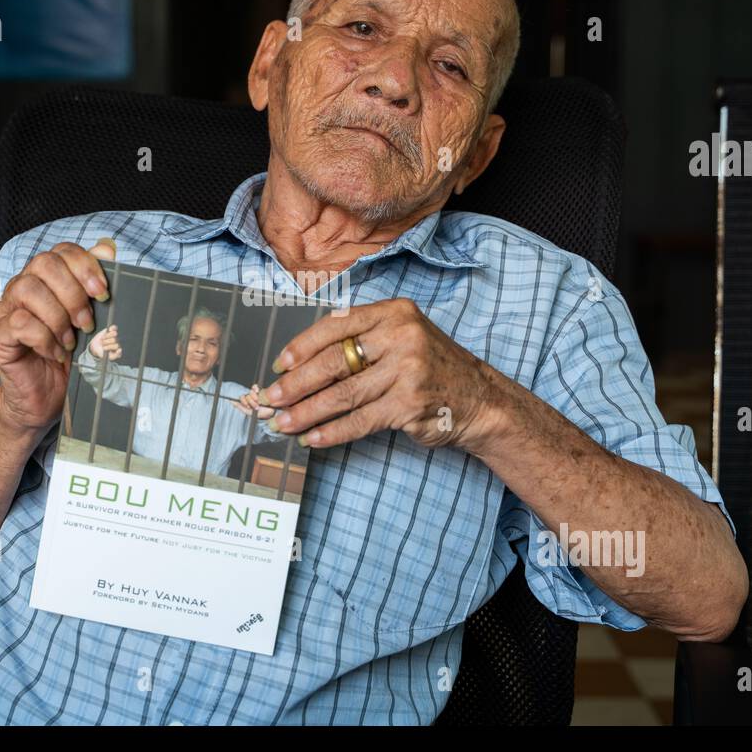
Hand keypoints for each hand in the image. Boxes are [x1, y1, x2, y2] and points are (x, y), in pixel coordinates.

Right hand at [0, 237, 115, 435]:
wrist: (44, 401)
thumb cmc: (67, 362)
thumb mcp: (91, 325)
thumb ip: (95, 289)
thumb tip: (107, 250)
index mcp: (46, 281)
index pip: (61, 252)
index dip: (84, 265)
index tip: (103, 293)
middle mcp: (22, 289)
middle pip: (43, 263)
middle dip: (73, 292)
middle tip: (87, 324)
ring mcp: (5, 310)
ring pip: (28, 289)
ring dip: (58, 316)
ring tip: (70, 341)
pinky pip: (19, 322)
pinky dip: (44, 338)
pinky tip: (55, 353)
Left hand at [231, 383, 276, 419]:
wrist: (270, 413)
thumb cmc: (260, 413)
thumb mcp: (248, 412)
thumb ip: (240, 407)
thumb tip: (231, 402)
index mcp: (246, 401)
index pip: (241, 397)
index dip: (243, 401)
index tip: (247, 405)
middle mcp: (250, 397)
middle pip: (246, 395)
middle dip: (250, 402)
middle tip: (255, 406)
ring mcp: (255, 393)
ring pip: (250, 392)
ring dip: (254, 399)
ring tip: (258, 403)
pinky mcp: (260, 390)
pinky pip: (255, 386)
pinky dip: (255, 389)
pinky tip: (258, 392)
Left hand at [256, 298, 508, 452]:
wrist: (480, 400)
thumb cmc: (430, 368)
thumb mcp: (402, 337)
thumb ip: (361, 339)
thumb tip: (300, 363)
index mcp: (393, 313)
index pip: (335, 326)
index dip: (301, 347)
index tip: (278, 365)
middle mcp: (401, 336)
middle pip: (334, 362)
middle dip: (296, 384)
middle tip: (271, 399)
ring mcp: (407, 371)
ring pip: (342, 394)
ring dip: (307, 412)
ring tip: (283, 424)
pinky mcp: (409, 405)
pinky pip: (359, 420)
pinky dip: (332, 432)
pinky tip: (313, 439)